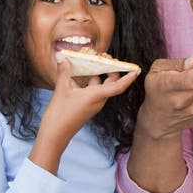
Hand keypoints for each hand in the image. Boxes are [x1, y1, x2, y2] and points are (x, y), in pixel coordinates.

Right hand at [30, 59, 138, 173]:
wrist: (55, 135)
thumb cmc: (60, 115)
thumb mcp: (61, 91)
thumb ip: (64, 72)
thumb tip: (63, 58)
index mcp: (96, 96)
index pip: (118, 86)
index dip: (128, 78)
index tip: (137, 70)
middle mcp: (98, 100)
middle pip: (111, 83)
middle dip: (111, 69)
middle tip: (106, 57)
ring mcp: (92, 103)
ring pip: (99, 85)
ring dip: (97, 73)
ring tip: (90, 59)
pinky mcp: (86, 105)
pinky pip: (91, 90)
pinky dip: (87, 80)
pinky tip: (77, 73)